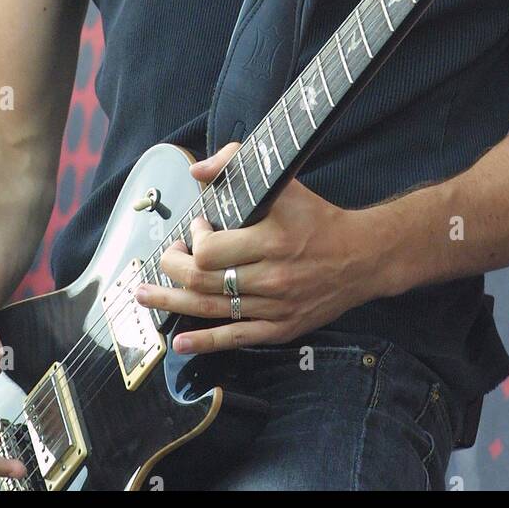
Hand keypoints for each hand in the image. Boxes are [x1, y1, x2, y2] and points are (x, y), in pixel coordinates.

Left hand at [134, 143, 382, 353]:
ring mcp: (275, 307)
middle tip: (165, 257)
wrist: (363, 257)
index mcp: (272, 241)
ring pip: (212, 310)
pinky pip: (236, 338)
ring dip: (173, 304)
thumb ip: (237, 164)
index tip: (198, 225)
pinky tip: (180, 343)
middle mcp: (272, 278)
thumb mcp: (285, 184)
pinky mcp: (281, 327)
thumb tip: (198, 172)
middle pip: (204, 282)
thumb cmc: (320, 218)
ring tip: (145, 296)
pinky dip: (205, 342)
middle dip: (174, 268)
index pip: (211, 251)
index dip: (194, 239)